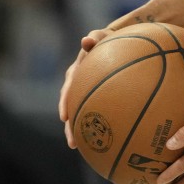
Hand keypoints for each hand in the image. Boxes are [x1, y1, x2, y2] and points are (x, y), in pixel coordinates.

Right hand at [58, 27, 116, 147]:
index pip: (69, 88)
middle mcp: (79, 85)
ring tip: (80, 147)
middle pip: (72, 109)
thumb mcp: (104, 36)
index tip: (64, 117)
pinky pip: (99, 113)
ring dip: (80, 130)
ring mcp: (88, 93)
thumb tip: (86, 41)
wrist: (119, 45)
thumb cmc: (111, 40)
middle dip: (71, 126)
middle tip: (72, 141)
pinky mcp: (101, 99)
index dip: (65, 103)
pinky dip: (100, 125)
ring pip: (82, 114)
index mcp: (77, 72)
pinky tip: (108, 140)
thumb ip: (96, 38)